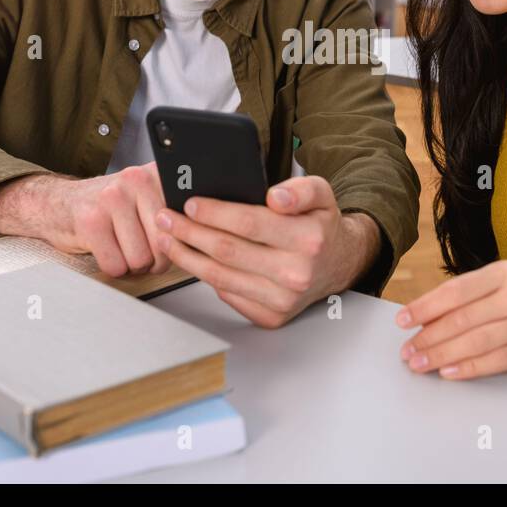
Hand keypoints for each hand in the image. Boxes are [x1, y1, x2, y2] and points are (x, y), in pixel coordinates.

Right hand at [0, 163, 170, 276]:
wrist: (58, 204)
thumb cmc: (108, 208)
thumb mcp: (144, 199)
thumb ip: (172, 211)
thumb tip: (200, 237)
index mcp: (156, 175)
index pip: (185, 222)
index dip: (177, 243)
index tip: (168, 245)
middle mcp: (136, 180)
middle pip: (164, 245)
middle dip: (154, 260)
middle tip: (141, 251)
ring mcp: (112, 198)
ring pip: (141, 258)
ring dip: (132, 265)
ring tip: (122, 248)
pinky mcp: (91, 221)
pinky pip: (115, 264)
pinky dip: (112, 267)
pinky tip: (106, 249)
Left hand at [153, 175, 377, 328]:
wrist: (338, 264)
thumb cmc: (320, 226)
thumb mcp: (321, 194)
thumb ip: (300, 189)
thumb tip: (275, 197)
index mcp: (308, 239)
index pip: (249, 223)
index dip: (214, 213)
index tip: (190, 204)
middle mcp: (296, 273)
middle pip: (228, 251)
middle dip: (190, 233)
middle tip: (168, 219)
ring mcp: (283, 300)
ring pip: (221, 277)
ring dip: (188, 257)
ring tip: (169, 239)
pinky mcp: (271, 316)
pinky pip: (228, 296)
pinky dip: (206, 278)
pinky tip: (193, 260)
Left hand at [395, 260, 506, 379]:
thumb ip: (474, 296)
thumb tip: (426, 317)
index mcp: (503, 272)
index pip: (455, 291)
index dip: (425, 307)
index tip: (402, 320)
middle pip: (462, 318)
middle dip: (428, 336)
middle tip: (406, 350)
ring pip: (475, 340)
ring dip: (441, 354)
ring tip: (419, 363)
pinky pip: (496, 360)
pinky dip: (468, 367)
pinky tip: (449, 372)